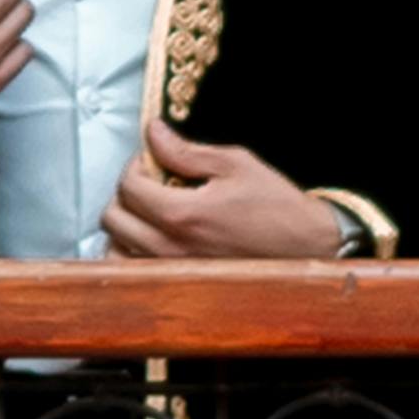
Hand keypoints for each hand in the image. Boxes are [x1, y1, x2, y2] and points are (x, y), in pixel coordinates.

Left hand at [99, 119, 343, 263]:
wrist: (305, 247)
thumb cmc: (275, 205)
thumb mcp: (234, 163)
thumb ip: (186, 151)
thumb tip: (153, 133)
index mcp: (182, 216)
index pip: (128, 186)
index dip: (136, 164)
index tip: (154, 159)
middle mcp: (171, 249)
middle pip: (113, 218)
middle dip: (126, 192)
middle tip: (151, 181)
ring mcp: (173, 272)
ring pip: (115, 248)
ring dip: (125, 223)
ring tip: (151, 210)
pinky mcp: (179, 285)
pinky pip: (132, 272)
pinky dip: (131, 252)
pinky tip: (152, 236)